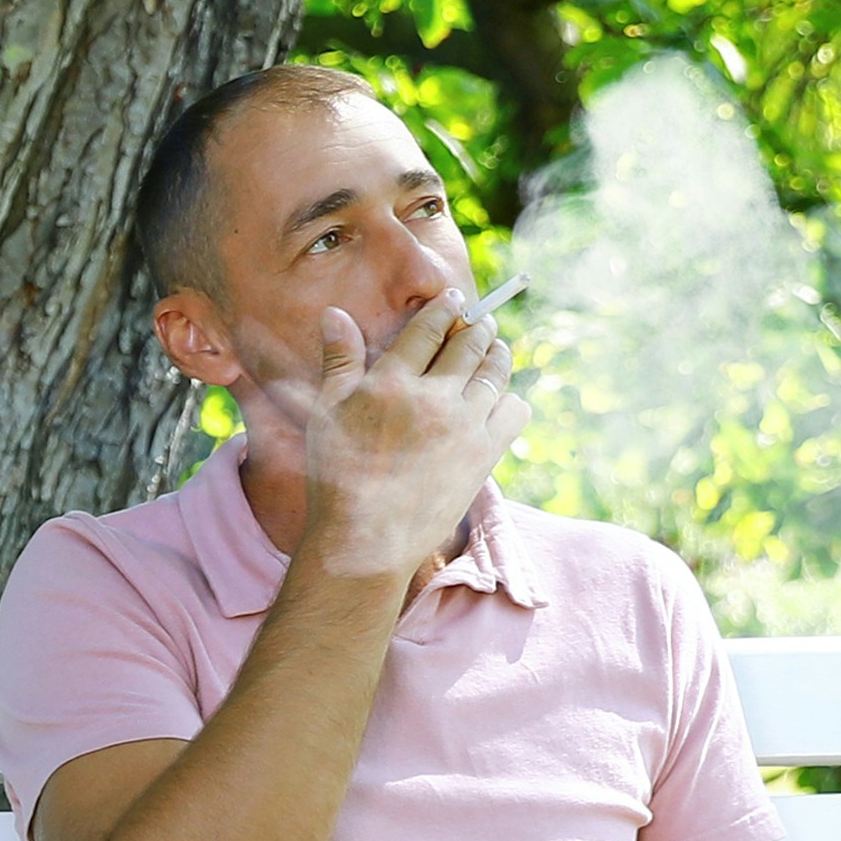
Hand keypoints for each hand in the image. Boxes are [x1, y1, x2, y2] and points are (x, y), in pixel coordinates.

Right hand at [245, 280, 522, 586]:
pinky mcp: (483, 455)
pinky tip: (498, 398)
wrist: (364, 540)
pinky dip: (510, 399)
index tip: (454, 299)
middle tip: (478, 323)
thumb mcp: (326, 413)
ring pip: (495, 372)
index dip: (445, 308)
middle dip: (476, 327)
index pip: (428, 328)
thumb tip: (336, 313)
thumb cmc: (336, 477)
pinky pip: (514, 411)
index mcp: (391, 382)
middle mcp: (431, 398)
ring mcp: (463, 426)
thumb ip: (339, 360)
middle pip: (468, 343)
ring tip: (494, 350)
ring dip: (496, 354)